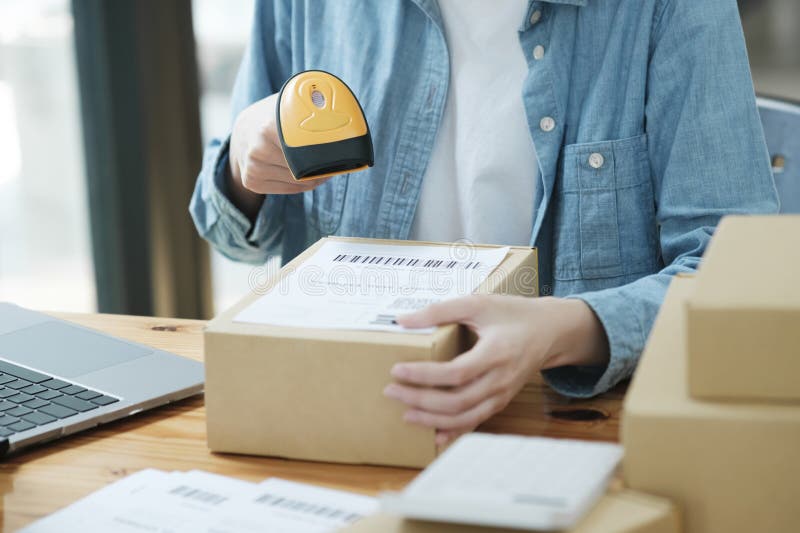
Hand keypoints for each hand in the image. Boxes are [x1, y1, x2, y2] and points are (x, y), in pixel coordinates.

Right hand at [227, 93, 329, 217]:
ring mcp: (252, 167)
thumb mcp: (287, 104)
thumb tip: (341, 112)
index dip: (324, 153)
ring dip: (315, 178)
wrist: (242, 130)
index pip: (304, 148)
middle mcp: (258, 148)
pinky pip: (290, 190)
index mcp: (268, 127)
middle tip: (335, 162)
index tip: (338, 152)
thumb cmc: (273, 116)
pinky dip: (302, 185)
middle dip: (322, 167)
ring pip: (298, 182)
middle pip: (303, 169)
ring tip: (321, 167)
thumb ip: (308, 107)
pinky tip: (306, 175)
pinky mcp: (251, 181)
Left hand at [384, 295, 608, 446]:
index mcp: (496, 353)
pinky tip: (434, 436)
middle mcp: (500, 380)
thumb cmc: (513, 314)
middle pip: (457, 401)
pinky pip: (476, 422)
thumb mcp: (478, 303)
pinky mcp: (500, 401)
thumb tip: (403, 320)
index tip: (397, 370)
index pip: (455, 373)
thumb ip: (440, 310)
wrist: (550, 331)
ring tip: (405, 412)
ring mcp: (502, 394)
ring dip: (432, 420)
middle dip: (420, 399)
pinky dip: (454, 432)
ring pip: (465, 418)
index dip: (424, 375)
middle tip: (391, 390)